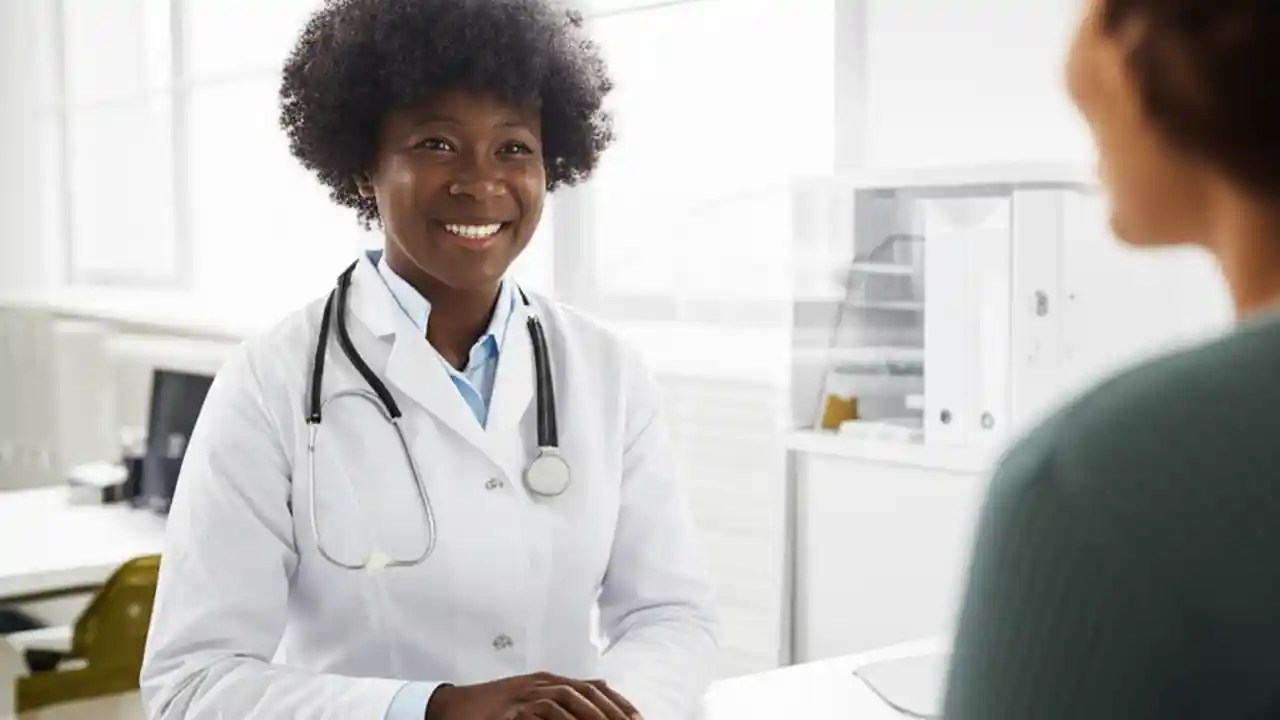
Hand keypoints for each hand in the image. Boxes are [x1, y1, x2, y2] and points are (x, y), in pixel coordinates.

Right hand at [427, 672, 642, 719]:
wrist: (450, 708)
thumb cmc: (492, 709)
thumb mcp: (530, 698)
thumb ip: (561, 698)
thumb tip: (600, 691)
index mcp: (548, 680)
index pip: (593, 687)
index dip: (618, 703)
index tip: (638, 719)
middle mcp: (539, 683)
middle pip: (584, 693)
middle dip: (611, 711)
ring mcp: (523, 695)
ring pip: (566, 700)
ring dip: (591, 716)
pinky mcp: (508, 711)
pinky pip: (540, 715)